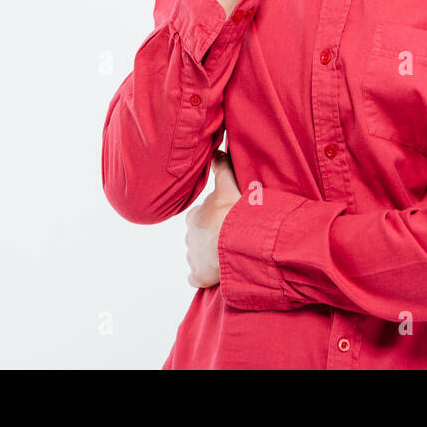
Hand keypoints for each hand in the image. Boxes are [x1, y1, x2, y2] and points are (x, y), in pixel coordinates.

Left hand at [184, 149, 242, 288]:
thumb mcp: (229, 185)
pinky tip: (213, 274)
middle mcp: (190, 236)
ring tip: (227, 255)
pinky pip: (195, 277)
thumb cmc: (234, 213)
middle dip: (209, 236)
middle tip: (228, 237)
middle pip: (197, 235)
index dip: (211, 216)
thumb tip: (217, 150)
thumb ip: (222, 167)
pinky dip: (202, 276)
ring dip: (209, 255)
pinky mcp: (198, 275)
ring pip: (197, 255)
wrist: (237, 244)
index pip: (198, 215)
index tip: (224, 218)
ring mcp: (193, 257)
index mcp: (195, 216)